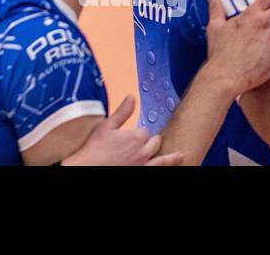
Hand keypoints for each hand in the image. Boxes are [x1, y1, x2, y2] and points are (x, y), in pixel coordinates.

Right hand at [63, 96, 181, 165]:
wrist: (89, 166)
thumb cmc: (96, 148)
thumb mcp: (107, 126)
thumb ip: (122, 112)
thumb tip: (132, 97)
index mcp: (136, 137)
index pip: (145, 131)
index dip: (140, 133)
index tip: (135, 134)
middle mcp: (143, 151)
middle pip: (155, 143)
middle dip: (153, 141)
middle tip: (152, 141)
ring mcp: (144, 165)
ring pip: (162, 160)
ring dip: (172, 157)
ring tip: (180, 156)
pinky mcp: (142, 172)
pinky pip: (159, 168)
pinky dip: (168, 165)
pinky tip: (172, 165)